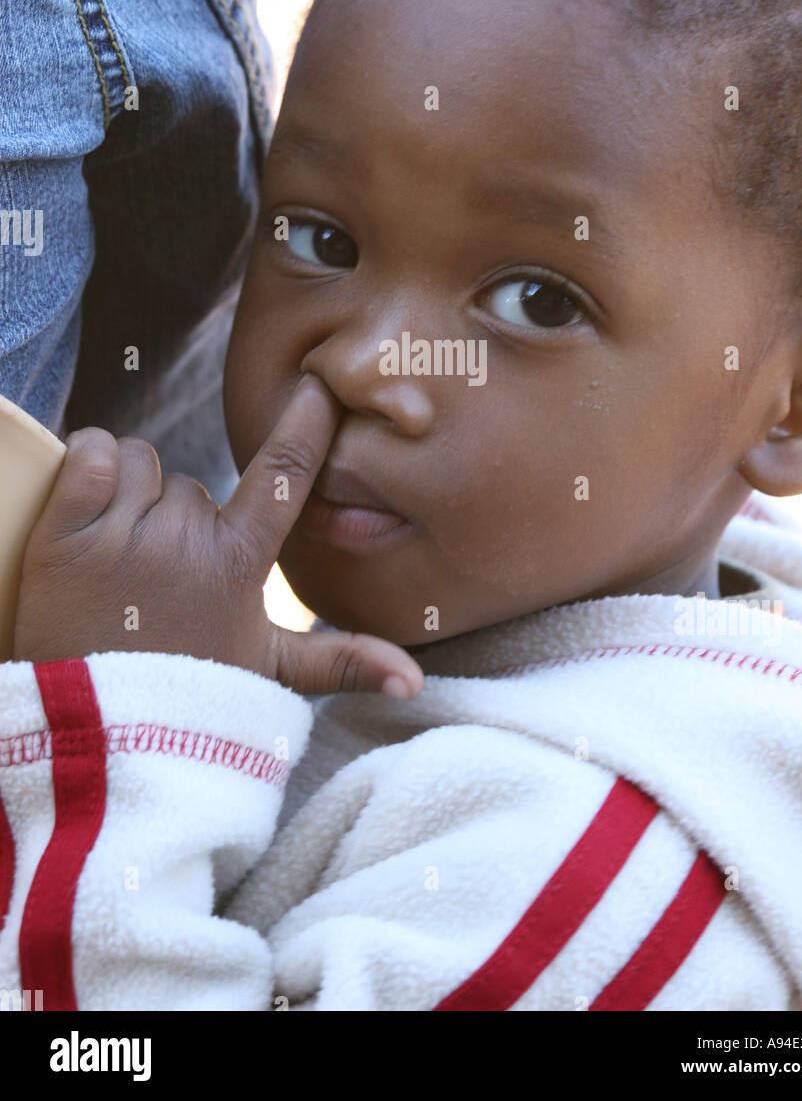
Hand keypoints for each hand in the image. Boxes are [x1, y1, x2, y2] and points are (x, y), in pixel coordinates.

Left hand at [12, 375, 423, 698]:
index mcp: (239, 563)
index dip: (307, 421)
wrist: (96, 734)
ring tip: (120, 556)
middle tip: (157, 579)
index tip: (320, 385)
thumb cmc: (188, 699)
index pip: (284, 473)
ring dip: (127, 492)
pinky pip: (88, 451)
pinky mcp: (66, 532)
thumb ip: (344, 661)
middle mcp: (187, 542)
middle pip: (186, 481)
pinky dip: (86, 466)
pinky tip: (84, 512)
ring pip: (137, 460)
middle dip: (172, 515)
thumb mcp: (269, 674)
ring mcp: (125, 535)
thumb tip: (418, 682)